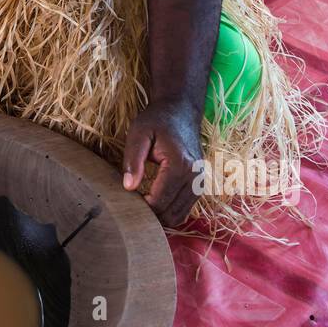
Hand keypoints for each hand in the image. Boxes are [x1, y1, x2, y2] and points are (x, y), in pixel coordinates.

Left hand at [121, 99, 202, 227]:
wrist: (181, 110)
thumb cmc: (156, 120)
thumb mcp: (138, 133)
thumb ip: (133, 160)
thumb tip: (128, 187)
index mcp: (180, 164)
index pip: (159, 202)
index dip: (140, 206)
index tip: (126, 197)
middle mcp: (195, 176)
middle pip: (170, 213)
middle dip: (150, 214)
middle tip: (132, 201)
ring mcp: (200, 181)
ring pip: (179, 216)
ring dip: (161, 215)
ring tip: (143, 201)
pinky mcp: (200, 184)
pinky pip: (186, 209)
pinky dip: (171, 211)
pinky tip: (156, 200)